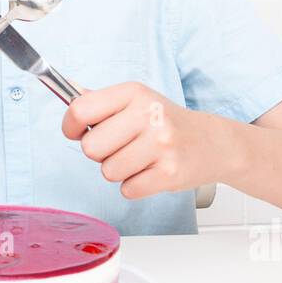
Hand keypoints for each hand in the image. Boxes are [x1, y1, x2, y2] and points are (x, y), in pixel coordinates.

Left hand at [61, 82, 223, 198]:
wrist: (213, 143)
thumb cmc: (167, 122)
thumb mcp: (136, 100)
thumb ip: (100, 101)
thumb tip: (67, 94)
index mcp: (134, 92)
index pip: (80, 110)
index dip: (71, 126)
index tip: (78, 132)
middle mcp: (148, 115)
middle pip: (91, 148)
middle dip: (100, 153)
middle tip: (121, 146)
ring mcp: (161, 145)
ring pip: (108, 172)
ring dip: (119, 171)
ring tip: (139, 159)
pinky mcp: (170, 173)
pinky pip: (128, 190)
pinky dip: (135, 186)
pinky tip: (151, 171)